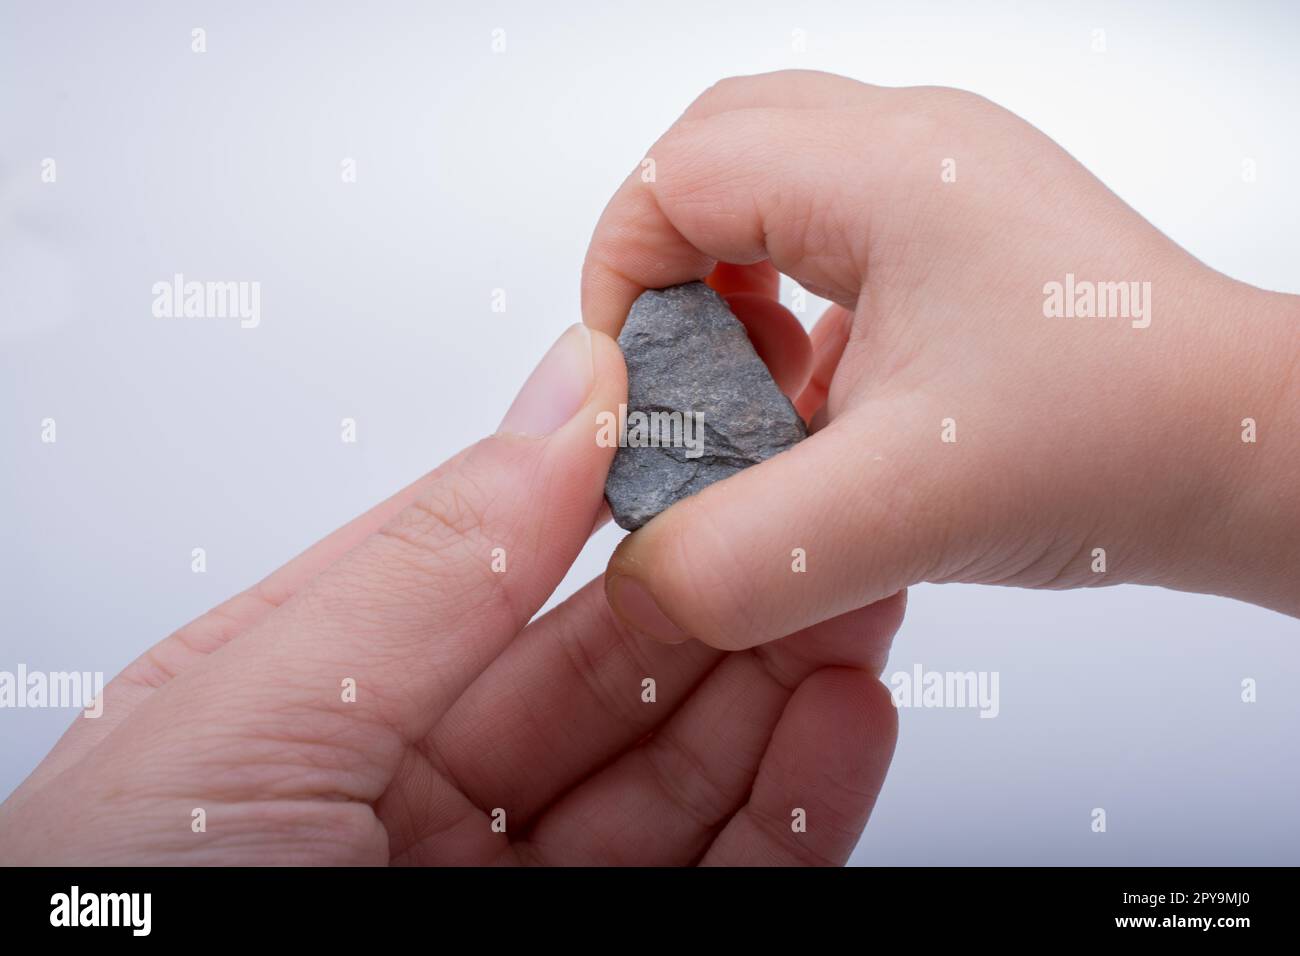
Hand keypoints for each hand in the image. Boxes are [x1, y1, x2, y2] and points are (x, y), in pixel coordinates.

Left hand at [0, 325, 902, 864]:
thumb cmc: (135, 922)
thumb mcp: (255, 717)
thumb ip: (432, 562)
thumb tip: (562, 396)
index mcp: (307, 709)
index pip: (493, 575)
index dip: (607, 495)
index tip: (709, 425)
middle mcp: (410, 802)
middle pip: (607, 676)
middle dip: (721, 588)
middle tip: (817, 509)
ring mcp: (508, 889)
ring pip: (678, 776)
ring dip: (778, 687)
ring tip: (856, 604)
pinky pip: (719, 880)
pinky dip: (793, 804)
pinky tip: (840, 725)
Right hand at [584, 70, 1299, 649]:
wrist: (1251, 454)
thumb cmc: (1125, 443)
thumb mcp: (904, 513)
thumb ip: (744, 556)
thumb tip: (638, 580)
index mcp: (886, 171)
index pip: (672, 182)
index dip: (620, 287)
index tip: (630, 391)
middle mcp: (913, 146)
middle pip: (711, 156)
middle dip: (665, 269)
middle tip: (678, 372)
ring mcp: (941, 180)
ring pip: (767, 186)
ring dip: (727, 284)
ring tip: (752, 386)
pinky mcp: (959, 229)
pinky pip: (825, 231)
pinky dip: (786, 304)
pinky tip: (814, 395)